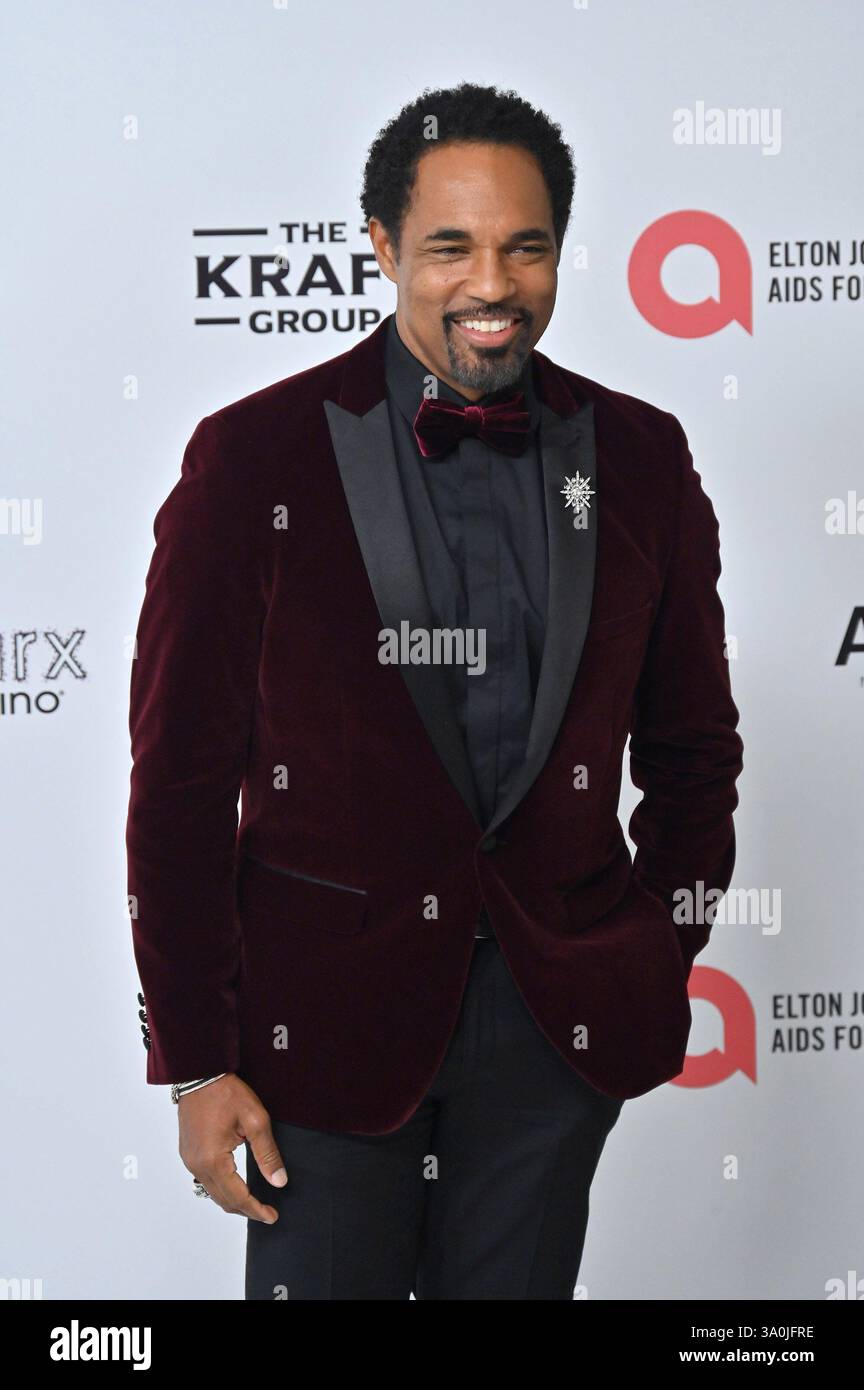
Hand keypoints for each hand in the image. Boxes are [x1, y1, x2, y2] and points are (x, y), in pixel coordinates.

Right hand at [177, 1073, 286, 1222]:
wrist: (200, 1073)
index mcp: (213, 1160)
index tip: (272, 1217)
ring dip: (233, 1201)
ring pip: (212, 1193)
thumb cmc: (226, 1092)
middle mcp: (196, 1165)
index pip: (238, 1197)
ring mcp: (189, 1160)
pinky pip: (205, 1180)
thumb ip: (267, 1153)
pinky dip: (222, 1189)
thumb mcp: (255, 1120)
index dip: (256, 1210)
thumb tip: (279, 1181)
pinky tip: (235, 1186)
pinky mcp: (188, 1153)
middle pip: (223, 1200)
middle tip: (267, 1213)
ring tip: (254, 1203)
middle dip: (246, 1210)